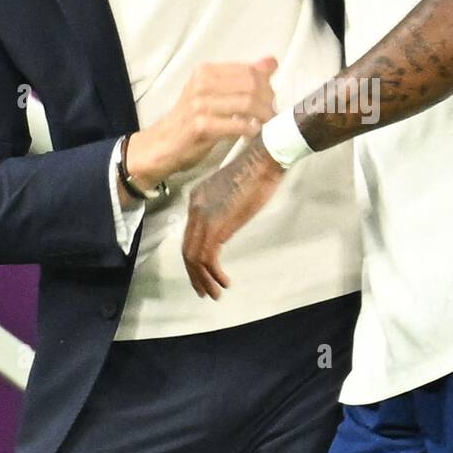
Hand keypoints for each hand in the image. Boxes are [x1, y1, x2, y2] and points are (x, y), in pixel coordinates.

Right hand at [125, 58, 277, 189]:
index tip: (271, 100)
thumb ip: (242, 78)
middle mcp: (202, 83)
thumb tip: (271, 62)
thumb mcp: (214, 93)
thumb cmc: (191, 119)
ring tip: (266, 124)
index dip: (266, 86)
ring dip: (262, 116)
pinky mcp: (200, 126)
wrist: (163, 143)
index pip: (248, 71)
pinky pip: (235, 125)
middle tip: (272, 115)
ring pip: (246, 104)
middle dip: (268, 101)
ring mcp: (199, 104)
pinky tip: (252, 133)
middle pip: (251, 86)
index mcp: (206, 71)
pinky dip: (249, 129)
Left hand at [183, 136, 285, 297]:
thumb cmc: (258, 171)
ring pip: (195, 257)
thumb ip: (225, 207)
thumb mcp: (235, 191)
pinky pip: (207, 257)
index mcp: (197, 199)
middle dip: (194, 273)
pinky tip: (224, 282)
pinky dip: (213, 274)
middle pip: (188, 248)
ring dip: (204, 279)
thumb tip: (227, 223)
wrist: (264, 159)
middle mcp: (195, 208)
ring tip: (214, 293)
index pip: (190, 234)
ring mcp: (204, 217)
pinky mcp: (216, 225)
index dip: (194, 257)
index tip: (203, 272)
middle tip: (204, 291)